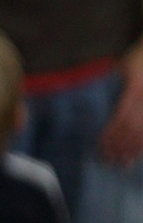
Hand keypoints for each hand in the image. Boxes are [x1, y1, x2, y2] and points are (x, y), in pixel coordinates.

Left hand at [101, 45, 142, 165]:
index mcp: (133, 90)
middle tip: (108, 160)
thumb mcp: (121, 67)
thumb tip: (85, 97)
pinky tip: (138, 155)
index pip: (121, 117)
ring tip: (122, 163)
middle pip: (132, 128)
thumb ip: (109, 83)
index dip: (111, 133)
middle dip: (120, 145)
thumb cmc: (136, 58)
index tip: (101, 146)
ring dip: (133, 149)